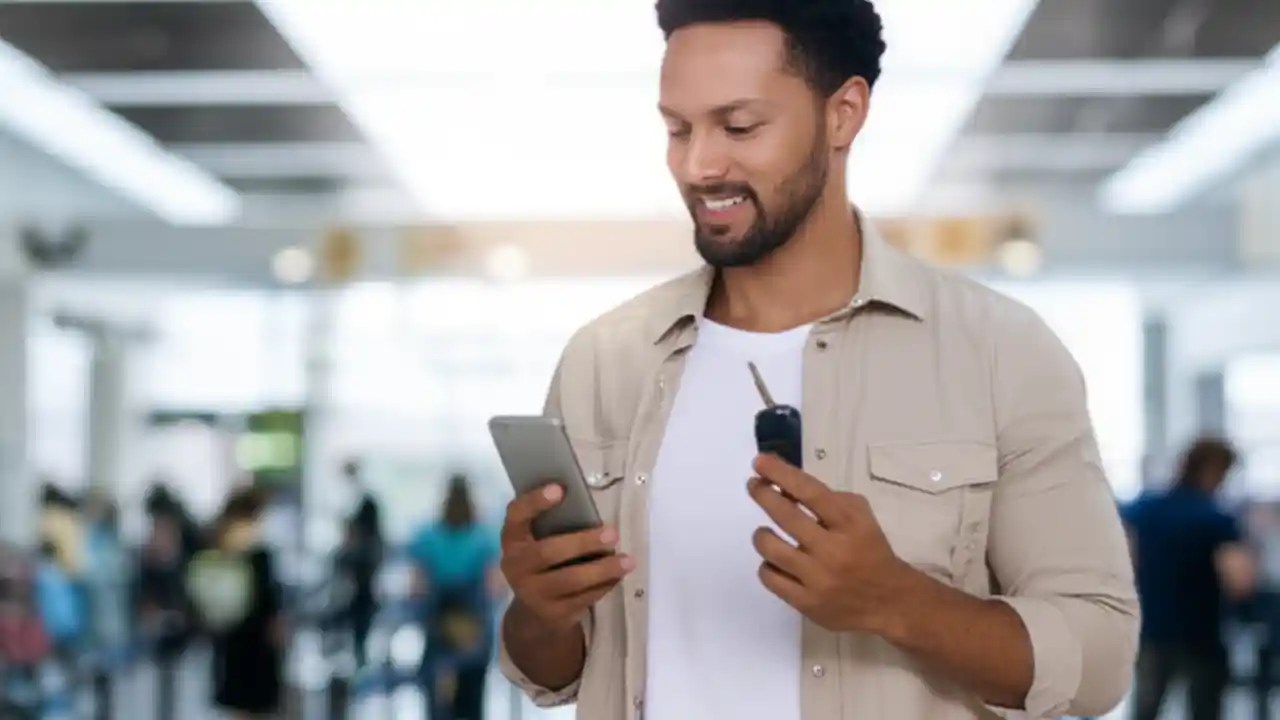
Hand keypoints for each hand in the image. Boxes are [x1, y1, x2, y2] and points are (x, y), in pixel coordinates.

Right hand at [500, 484, 633, 634]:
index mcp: (512, 540)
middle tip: (613, 533)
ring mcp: (533, 594)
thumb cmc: (544, 563)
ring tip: (627, 560)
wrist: (534, 614)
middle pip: (547, 553)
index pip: (516, 516)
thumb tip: (591, 511)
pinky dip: (604, 585)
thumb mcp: (539, 542)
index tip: (560, 489)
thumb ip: (555, 525)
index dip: (534, 502)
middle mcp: (516, 567)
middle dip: (582, 542)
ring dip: (602, 569)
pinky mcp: (553, 614)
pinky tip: (618, 575)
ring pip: (570, 580)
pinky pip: (583, 598)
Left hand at [748, 453, 913, 635]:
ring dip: (762, 535)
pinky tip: (777, 562)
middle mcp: (832, 550)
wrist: (890, 601)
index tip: (760, 461)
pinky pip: (770, 577)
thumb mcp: (861, 518)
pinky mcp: (807, 603)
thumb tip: (785, 486)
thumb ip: (829, 499)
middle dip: (763, 495)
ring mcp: (818, 579)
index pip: (809, 492)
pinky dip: (768, 565)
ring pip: (770, 548)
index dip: (781, 474)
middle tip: (754, 485)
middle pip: (785, 516)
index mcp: (849, 524)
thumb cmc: (870, 551)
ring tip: (766, 533)